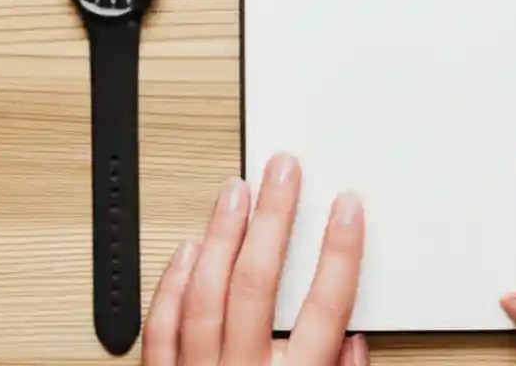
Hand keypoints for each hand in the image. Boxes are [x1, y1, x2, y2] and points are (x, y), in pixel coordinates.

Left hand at [143, 154, 368, 365]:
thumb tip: (354, 343)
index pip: (325, 308)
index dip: (340, 252)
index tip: (346, 208)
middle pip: (257, 283)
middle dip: (274, 217)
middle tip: (283, 173)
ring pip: (205, 293)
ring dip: (222, 234)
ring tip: (235, 191)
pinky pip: (162, 326)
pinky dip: (174, 283)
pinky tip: (189, 248)